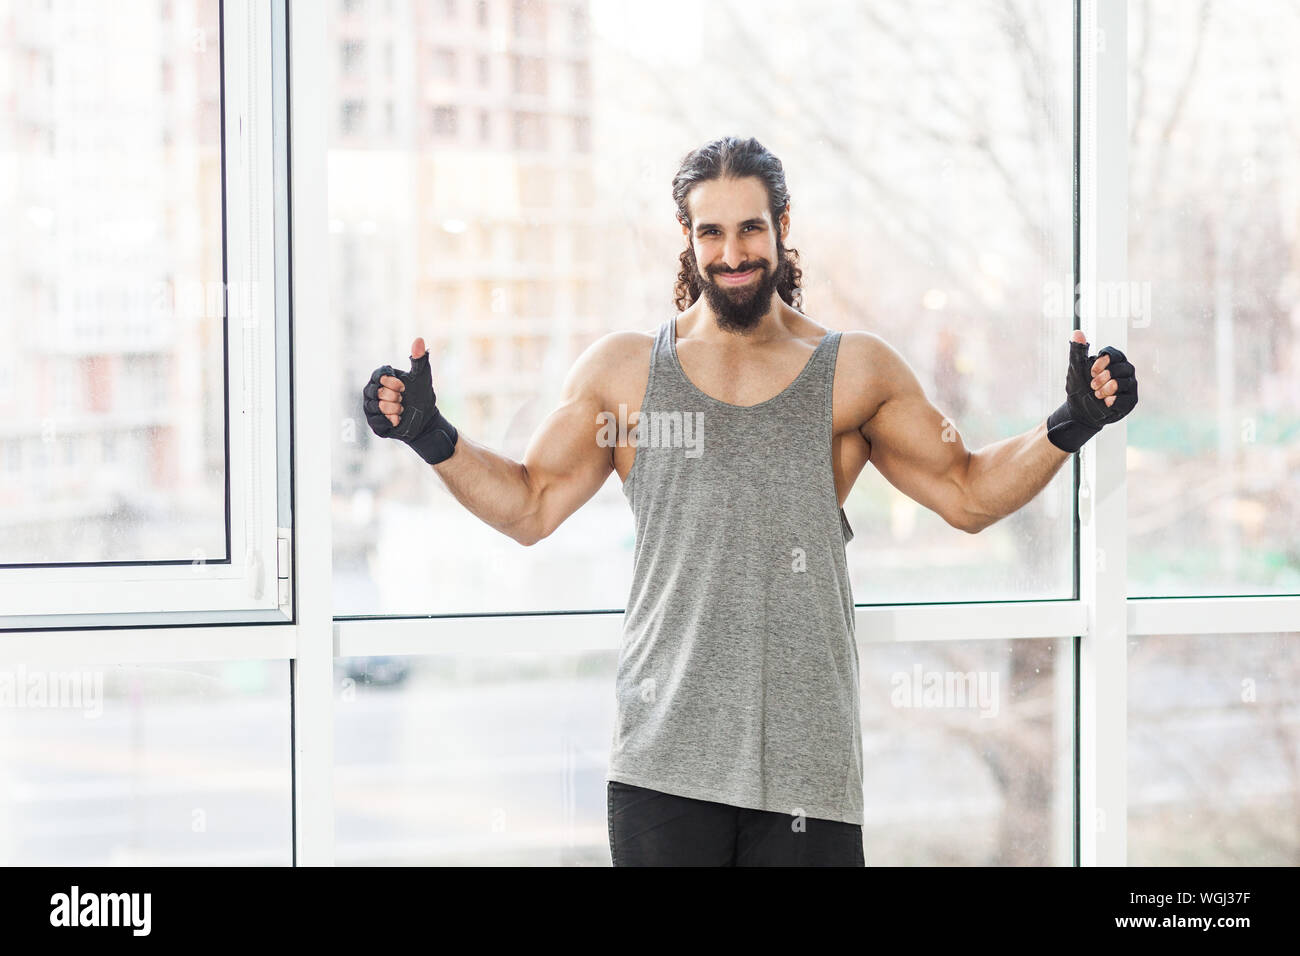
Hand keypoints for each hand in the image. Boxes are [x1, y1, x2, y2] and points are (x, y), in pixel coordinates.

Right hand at [362, 337, 458, 464]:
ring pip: (376, 407)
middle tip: (402, 399)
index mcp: (380, 378)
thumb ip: (419, 358)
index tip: (403, 386)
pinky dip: (391, 421)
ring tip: (401, 410)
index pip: (378, 375)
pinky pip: (377, 421)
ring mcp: (370, 408)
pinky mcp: (374, 423)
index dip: (391, 382)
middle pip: (375, 391)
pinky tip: (398, 420)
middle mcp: (371, 391)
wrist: (425, 419)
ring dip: (393, 409)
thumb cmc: (421, 395)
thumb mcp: (422, 376)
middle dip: (393, 397)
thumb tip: (419, 339)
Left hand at [1046, 330, 1138, 452]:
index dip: (1103, 362)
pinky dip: (1114, 401)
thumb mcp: (1076, 368)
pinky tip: (1106, 403)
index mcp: (1114, 360)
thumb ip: (1077, 350)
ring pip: (1124, 383)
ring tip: (1097, 394)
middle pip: (1121, 368)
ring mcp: (1130, 386)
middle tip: (1092, 385)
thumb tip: (1076, 332)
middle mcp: (1125, 371)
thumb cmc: (1080, 387)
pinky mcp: (1131, 401)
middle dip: (1103, 378)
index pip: (1115, 354)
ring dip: (1107, 389)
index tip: (1091, 371)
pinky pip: (1127, 399)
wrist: (1080, 411)